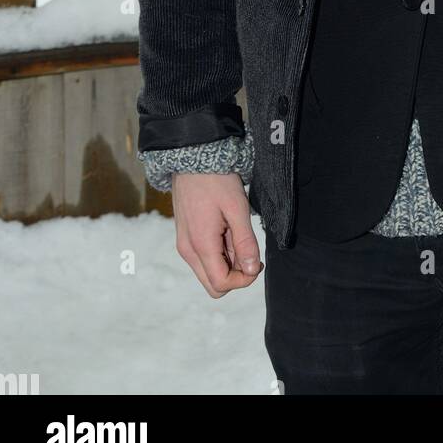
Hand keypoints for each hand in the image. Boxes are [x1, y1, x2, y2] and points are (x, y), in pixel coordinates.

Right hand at [172, 171, 263, 297]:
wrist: (192, 158)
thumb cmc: (216, 180)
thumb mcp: (237, 208)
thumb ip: (245, 242)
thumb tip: (253, 270)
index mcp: (200, 245)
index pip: (221, 284)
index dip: (243, 280)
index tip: (257, 262)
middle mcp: (188, 250)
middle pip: (213, 285)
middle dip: (235, 274)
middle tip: (248, 248)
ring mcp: (184, 244)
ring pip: (208, 272)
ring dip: (227, 262)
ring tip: (235, 231)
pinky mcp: (185, 237)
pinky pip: (203, 258)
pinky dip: (218, 252)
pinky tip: (226, 229)